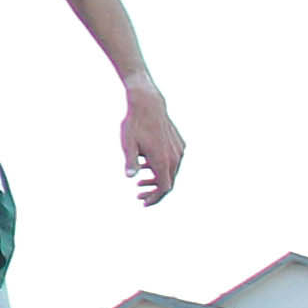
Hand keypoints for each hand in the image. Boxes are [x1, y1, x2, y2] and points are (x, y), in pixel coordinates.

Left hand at [120, 82, 184, 205]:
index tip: (143, 203)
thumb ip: (130, 162)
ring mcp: (179, 150)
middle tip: (139, 196)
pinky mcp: (179, 144)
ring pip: (172, 172)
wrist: (148, 104)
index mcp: (162, 160)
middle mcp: (175, 157)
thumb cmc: (134, 124)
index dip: (155, 198)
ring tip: (139, 183)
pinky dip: (161, 168)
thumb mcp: (128, 144)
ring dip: (157, 179)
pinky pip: (173, 161)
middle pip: (169, 182)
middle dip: (154, 191)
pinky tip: (146, 165)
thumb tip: (130, 177)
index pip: (164, 187)